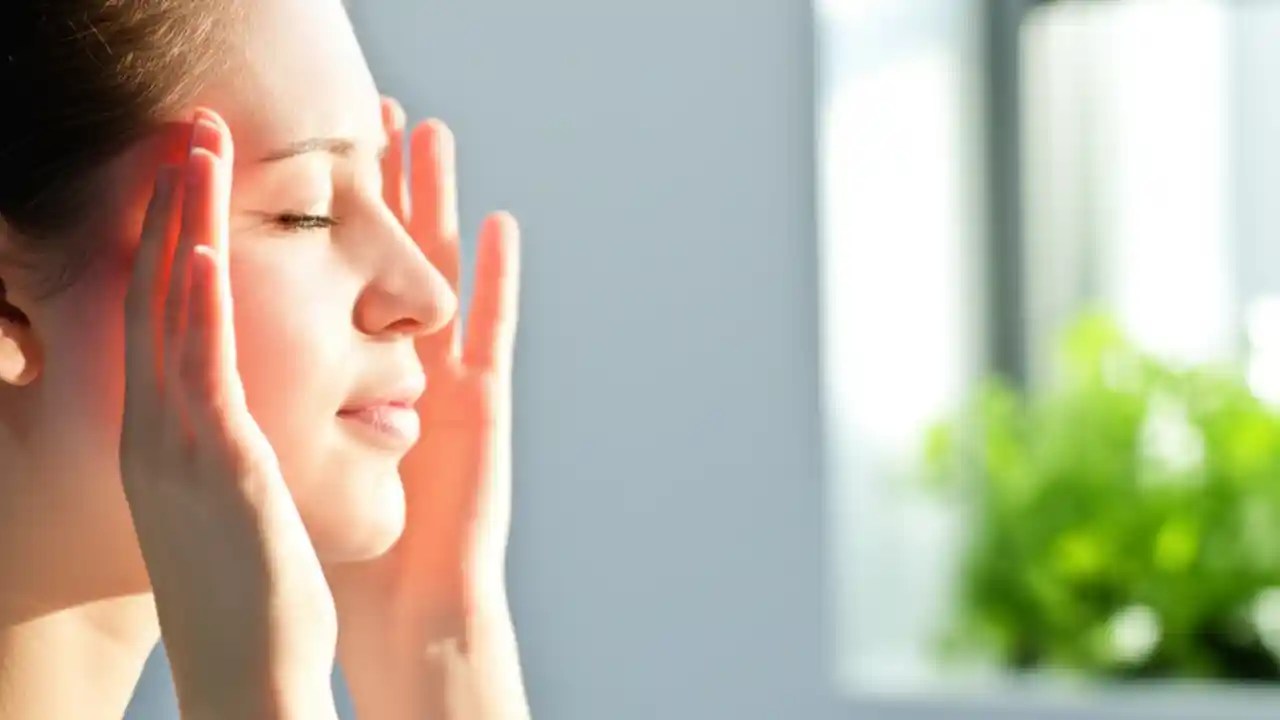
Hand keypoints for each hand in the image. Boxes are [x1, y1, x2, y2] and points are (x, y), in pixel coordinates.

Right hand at [119, 108, 337, 718]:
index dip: (173, 240)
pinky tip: (198, 250)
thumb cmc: (250, 592)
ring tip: (193, 153)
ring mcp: (180, 446)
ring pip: (174, 315)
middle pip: (157, 295)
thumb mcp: (229, 502)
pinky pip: (202, 371)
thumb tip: (239, 423)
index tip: (191, 180)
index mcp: (170, 436)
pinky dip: (198, 306)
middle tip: (187, 135)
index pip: (165, 317)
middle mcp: (160, 431)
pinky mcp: (217, 466)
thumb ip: (227, 451)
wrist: (248, 673)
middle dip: (172, 211)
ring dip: (182, 229)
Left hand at [327, 97, 527, 718]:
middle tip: (374, 113)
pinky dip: (498, 277)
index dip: (326, 217)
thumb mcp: (288, 463)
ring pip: (439, 273)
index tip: (307, 155)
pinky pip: (491, 328)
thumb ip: (265, 416)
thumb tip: (202, 376)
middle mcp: (400, 365)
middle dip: (383, 185)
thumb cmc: (340, 541)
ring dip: (437, 204)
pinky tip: (499, 226)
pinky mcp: (483, 404)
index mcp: (349, 376)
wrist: (401, 608)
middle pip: (389, 255)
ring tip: (430, 135)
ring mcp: (447, 379)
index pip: (334, 279)